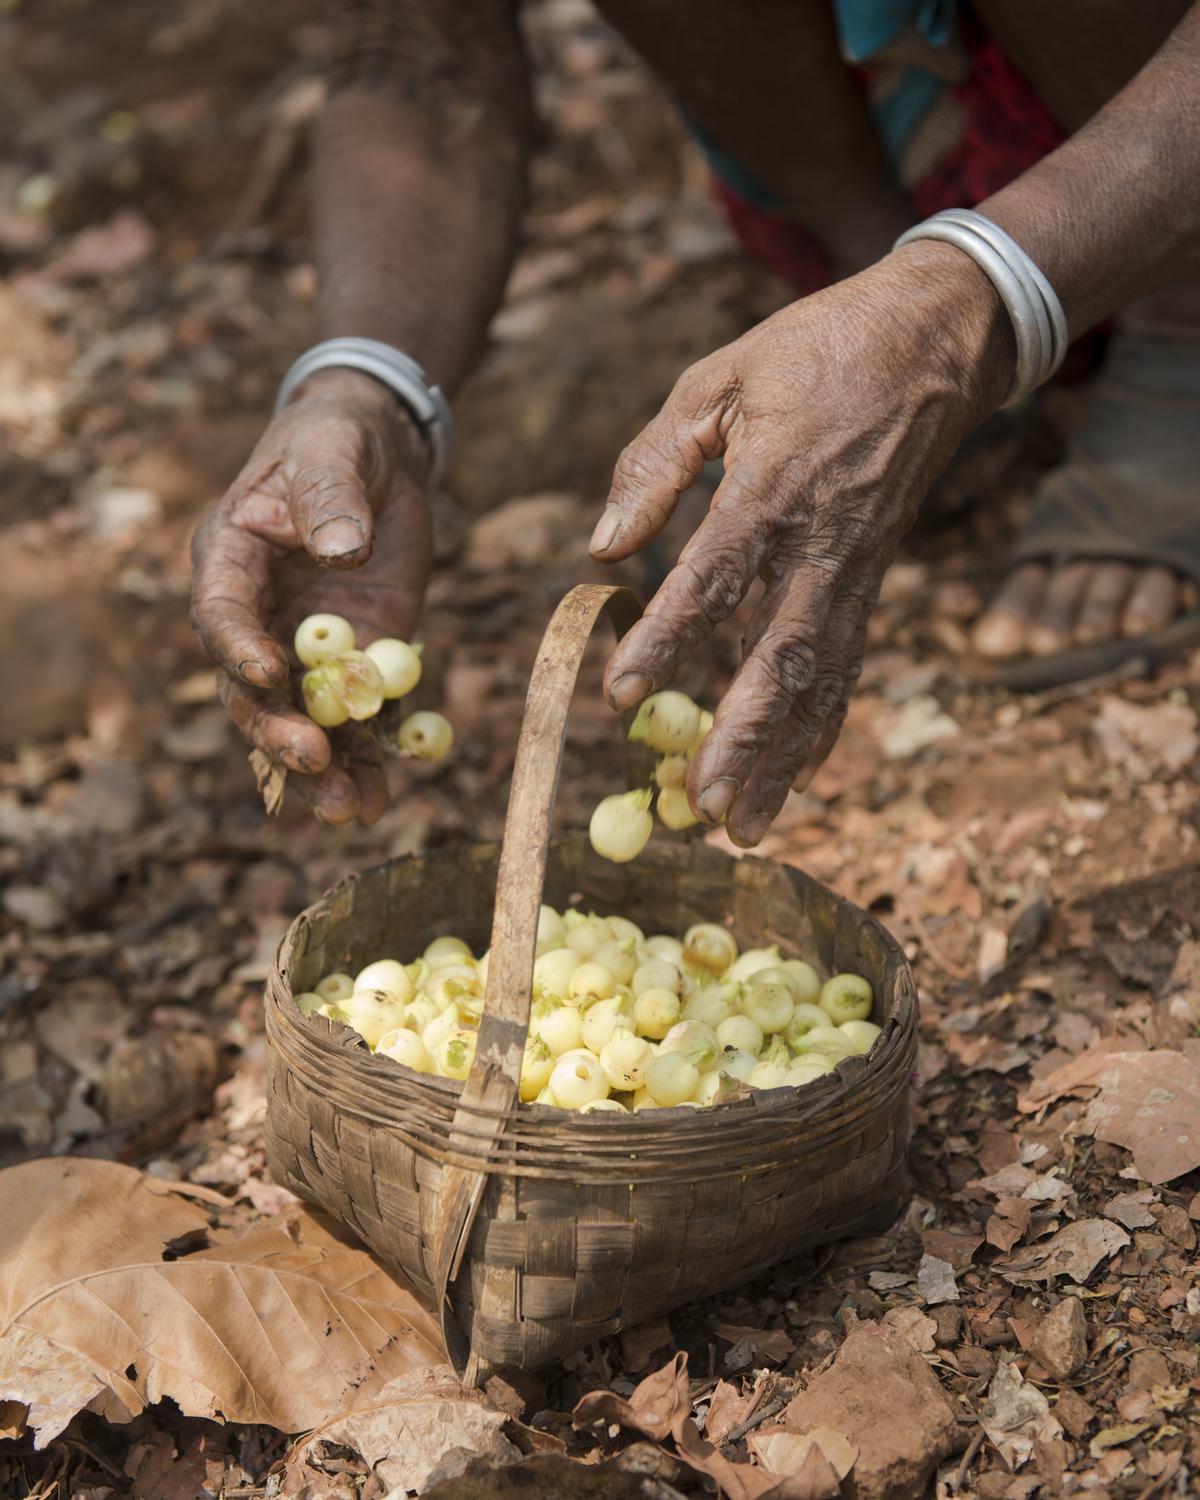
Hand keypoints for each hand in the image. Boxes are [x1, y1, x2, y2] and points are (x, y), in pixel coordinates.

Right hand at [190, 370, 431, 824]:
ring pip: (302, 720)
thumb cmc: (335, 442)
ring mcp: (306, 647)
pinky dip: (370, 758)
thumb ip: (329, 498)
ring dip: (324, 769)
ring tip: (351, 811)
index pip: (221, 615)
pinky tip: (383, 799)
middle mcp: (258, 618)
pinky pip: (358, 717)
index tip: (270, 676)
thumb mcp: (330, 452)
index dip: (239, 649)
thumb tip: (339, 550)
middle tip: (314, 761)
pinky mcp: (357, 660)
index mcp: (230, 563)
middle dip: (280, 731)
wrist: (378, 455)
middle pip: (253, 690)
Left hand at [590, 241, 1008, 845]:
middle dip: (742, 737)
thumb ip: (654, 463)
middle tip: (701, 803)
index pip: (713, 579)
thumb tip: (603, 549)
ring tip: (746, 825)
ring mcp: (856, 570)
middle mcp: (820, 545)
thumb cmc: (814, 351)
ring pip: (820, 680)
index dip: (668, 640)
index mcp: (771, 488)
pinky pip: (848, 664)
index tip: (622, 695)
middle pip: (780, 657)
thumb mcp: (718, 379)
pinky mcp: (874, 580)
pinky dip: (823, 725)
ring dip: (783, 757)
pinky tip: (799, 775)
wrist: (936, 341)